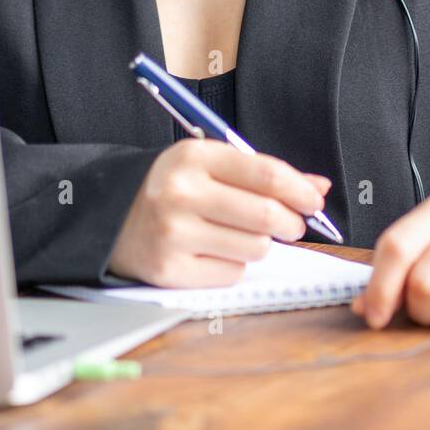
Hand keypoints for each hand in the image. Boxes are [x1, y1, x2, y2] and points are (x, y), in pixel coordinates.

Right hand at [108, 141, 331, 286]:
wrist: (111, 215)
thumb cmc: (173, 186)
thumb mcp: (209, 164)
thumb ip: (262, 173)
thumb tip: (318, 187)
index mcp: (193, 156)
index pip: (265, 174)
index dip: (300, 189)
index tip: (315, 199)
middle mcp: (181, 193)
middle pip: (266, 215)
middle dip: (292, 222)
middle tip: (293, 224)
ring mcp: (174, 234)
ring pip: (255, 248)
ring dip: (260, 244)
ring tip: (240, 233)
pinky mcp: (170, 270)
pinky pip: (231, 273)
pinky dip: (233, 264)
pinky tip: (212, 250)